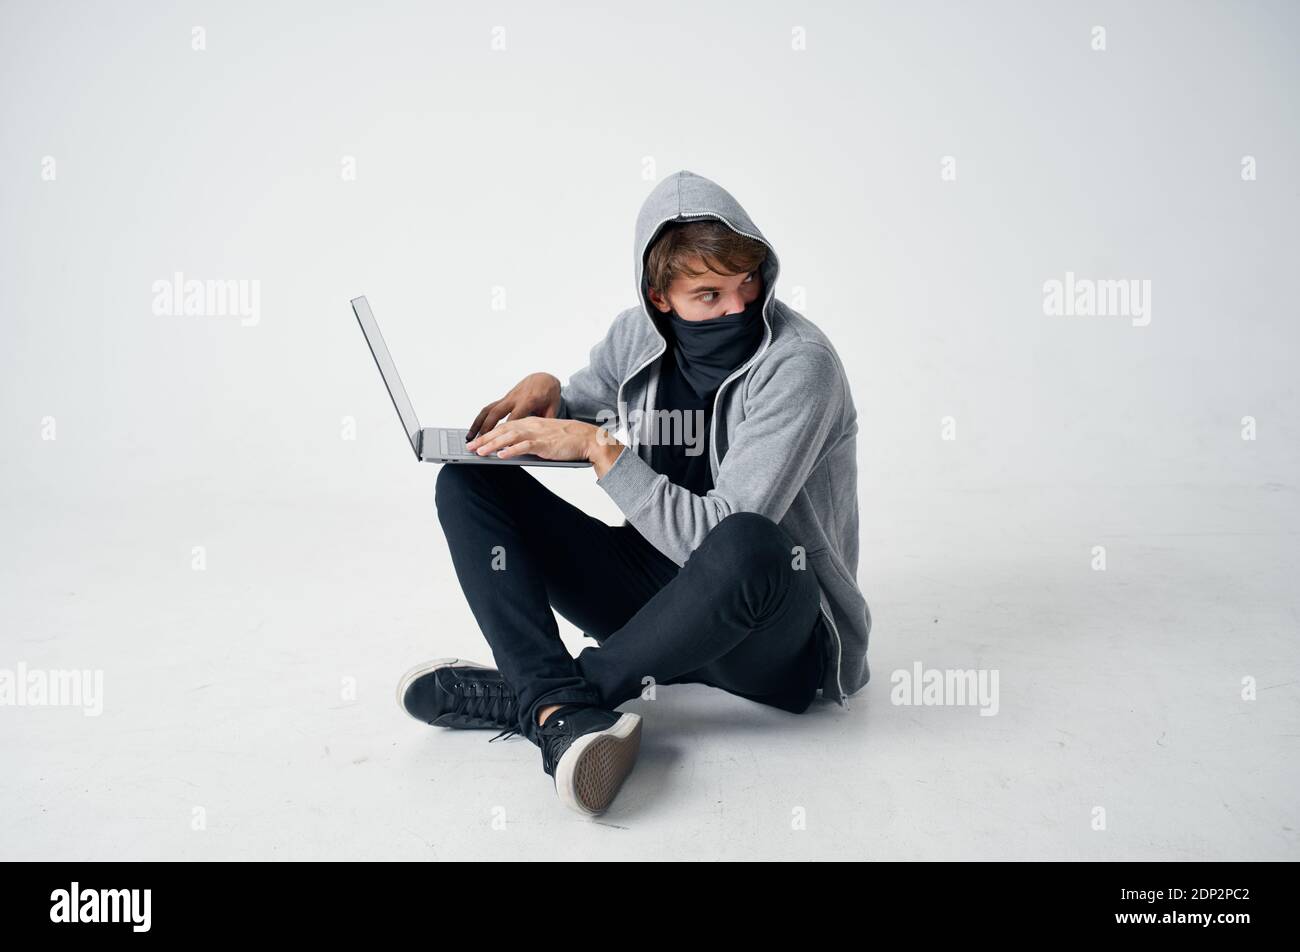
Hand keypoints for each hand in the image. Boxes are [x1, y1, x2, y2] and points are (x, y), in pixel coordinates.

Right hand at [466, 372, 560, 440]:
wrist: (543, 378)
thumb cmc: (549, 393)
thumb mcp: (553, 407)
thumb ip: (547, 421)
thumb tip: (543, 437)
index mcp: (528, 400)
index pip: (514, 418)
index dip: (507, 431)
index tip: (501, 444)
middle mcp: (514, 398)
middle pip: (496, 413)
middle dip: (486, 428)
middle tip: (479, 442)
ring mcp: (507, 398)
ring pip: (488, 410)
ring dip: (477, 423)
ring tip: (470, 437)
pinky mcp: (504, 399)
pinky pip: (489, 408)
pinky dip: (480, 419)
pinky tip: (474, 430)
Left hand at [466, 417, 623, 469]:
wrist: (587, 439)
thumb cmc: (567, 440)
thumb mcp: (544, 437)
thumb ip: (528, 441)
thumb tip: (510, 451)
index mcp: (531, 422)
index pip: (505, 427)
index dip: (488, 433)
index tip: (475, 440)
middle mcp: (531, 425)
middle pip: (502, 430)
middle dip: (484, 439)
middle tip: (469, 447)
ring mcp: (537, 434)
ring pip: (509, 437)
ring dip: (492, 445)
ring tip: (479, 452)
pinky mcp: (544, 444)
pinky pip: (524, 446)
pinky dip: (510, 451)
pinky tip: (500, 456)